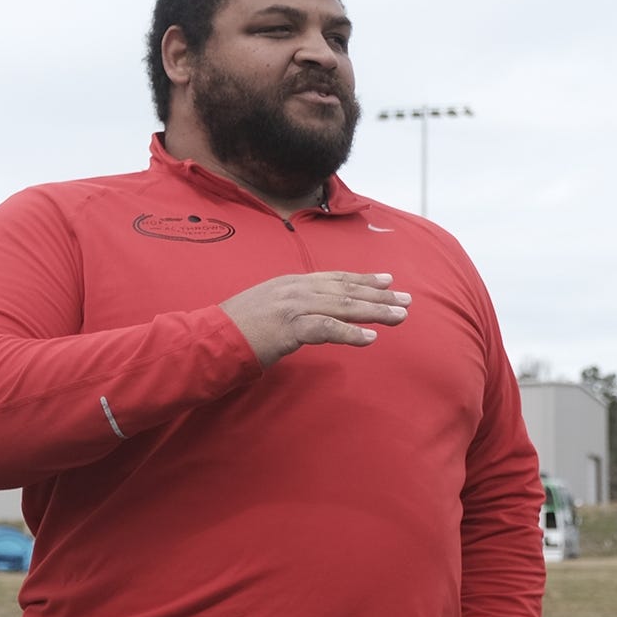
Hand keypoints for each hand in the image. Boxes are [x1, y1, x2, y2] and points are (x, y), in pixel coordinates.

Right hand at [219, 272, 409, 367]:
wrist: (210, 338)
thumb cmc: (237, 328)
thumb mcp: (267, 306)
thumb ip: (291, 305)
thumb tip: (313, 312)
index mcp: (290, 282)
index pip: (334, 278)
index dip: (363, 279)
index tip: (387, 281)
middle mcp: (295, 289)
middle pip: (346, 290)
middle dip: (379, 295)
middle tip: (406, 300)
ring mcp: (291, 306)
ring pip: (343, 306)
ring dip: (375, 312)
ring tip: (400, 317)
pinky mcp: (288, 328)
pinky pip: (326, 328)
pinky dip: (350, 333)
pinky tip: (370, 338)